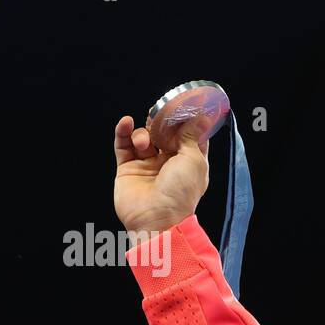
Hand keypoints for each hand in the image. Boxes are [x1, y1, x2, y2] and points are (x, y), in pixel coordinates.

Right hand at [112, 114, 209, 233]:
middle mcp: (169, 164)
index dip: (185, 121)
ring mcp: (147, 165)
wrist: (156, 218)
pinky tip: (126, 123)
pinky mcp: (127, 168)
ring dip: (144, 133)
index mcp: (189, 162)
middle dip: (160, 124)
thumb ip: (192, 136)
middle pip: (163, 134)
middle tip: (158, 115)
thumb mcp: (193, 160)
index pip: (188, 136)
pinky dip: (123, 132)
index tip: (182, 106)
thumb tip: (202, 117)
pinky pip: (123, 145)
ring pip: (143, 138)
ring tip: (145, 142)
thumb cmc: (180, 193)